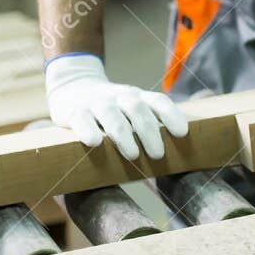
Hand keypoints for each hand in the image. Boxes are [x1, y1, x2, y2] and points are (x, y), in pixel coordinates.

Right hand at [45, 53, 189, 159]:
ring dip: (124, 135)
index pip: (158, 101)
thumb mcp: (129, 110)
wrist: (72, 86)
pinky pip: (82, 119)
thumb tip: (161, 168)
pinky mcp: (74, 111)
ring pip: (112, 115)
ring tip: (133, 155)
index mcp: (136, 97)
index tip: (182, 133)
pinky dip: (88, 129)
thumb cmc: (110, 108)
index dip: (172, 115)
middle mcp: (119, 97)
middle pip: (137, 109)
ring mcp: (96, 102)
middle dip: (150, 132)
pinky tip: (94, 142)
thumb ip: (145, 127)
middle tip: (158, 154)